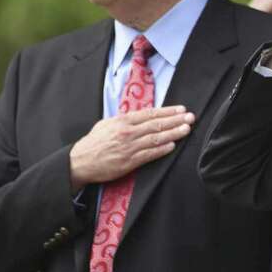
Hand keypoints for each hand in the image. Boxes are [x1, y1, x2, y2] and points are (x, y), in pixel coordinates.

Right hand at [69, 106, 193, 189]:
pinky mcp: (129, 161)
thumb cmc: (94, 143)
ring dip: (174, 134)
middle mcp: (127, 132)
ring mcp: (129, 147)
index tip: (181, 110)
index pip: (150, 114)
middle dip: (176, 120)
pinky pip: (149, 154)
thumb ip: (125, 120)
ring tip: (187, 129)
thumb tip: (141, 116)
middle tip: (191, 118)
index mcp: (122, 121)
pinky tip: (173, 145)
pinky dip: (162, 150)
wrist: (80, 162)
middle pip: (156, 125)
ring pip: (156, 139)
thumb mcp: (106, 124)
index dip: (168, 111)